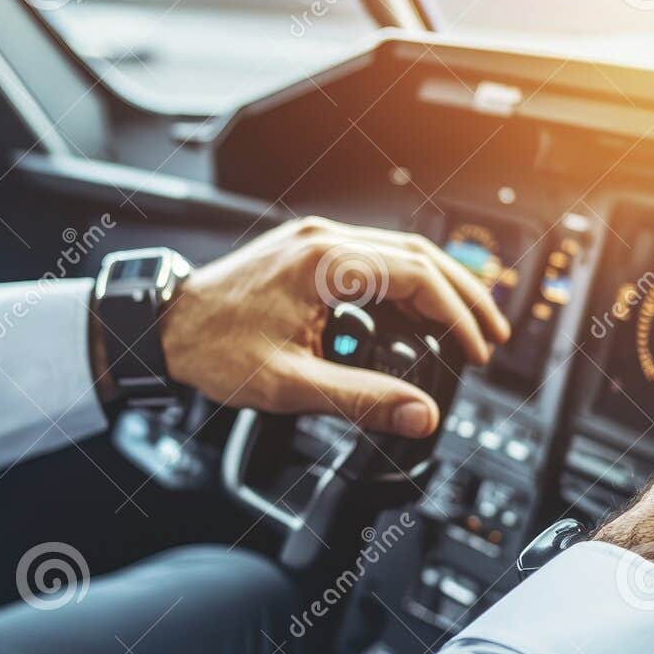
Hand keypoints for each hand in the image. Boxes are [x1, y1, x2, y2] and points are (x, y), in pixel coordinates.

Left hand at [158, 217, 509, 437]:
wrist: (162, 329)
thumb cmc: (212, 349)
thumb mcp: (291, 385)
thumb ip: (362, 399)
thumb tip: (419, 414)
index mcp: (324, 262)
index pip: (418, 276)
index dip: (458, 315)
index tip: (476, 351)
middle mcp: (322, 239)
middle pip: (419, 255)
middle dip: (463, 296)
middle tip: (491, 337)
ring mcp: (313, 241)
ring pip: (398, 253)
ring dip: (437, 289)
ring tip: (464, 329)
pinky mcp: (306, 253)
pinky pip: (371, 260)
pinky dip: (403, 286)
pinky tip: (414, 318)